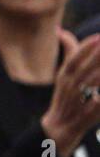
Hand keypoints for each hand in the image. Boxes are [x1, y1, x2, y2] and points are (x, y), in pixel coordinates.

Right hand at [42, 30, 99, 156]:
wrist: (59, 127)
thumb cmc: (66, 95)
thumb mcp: (64, 73)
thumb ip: (68, 51)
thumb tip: (60, 30)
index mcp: (64, 75)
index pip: (74, 58)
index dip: (86, 48)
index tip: (99, 37)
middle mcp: (70, 86)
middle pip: (85, 69)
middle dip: (98, 57)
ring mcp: (77, 101)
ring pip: (92, 86)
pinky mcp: (86, 115)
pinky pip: (96, 105)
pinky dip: (99, 100)